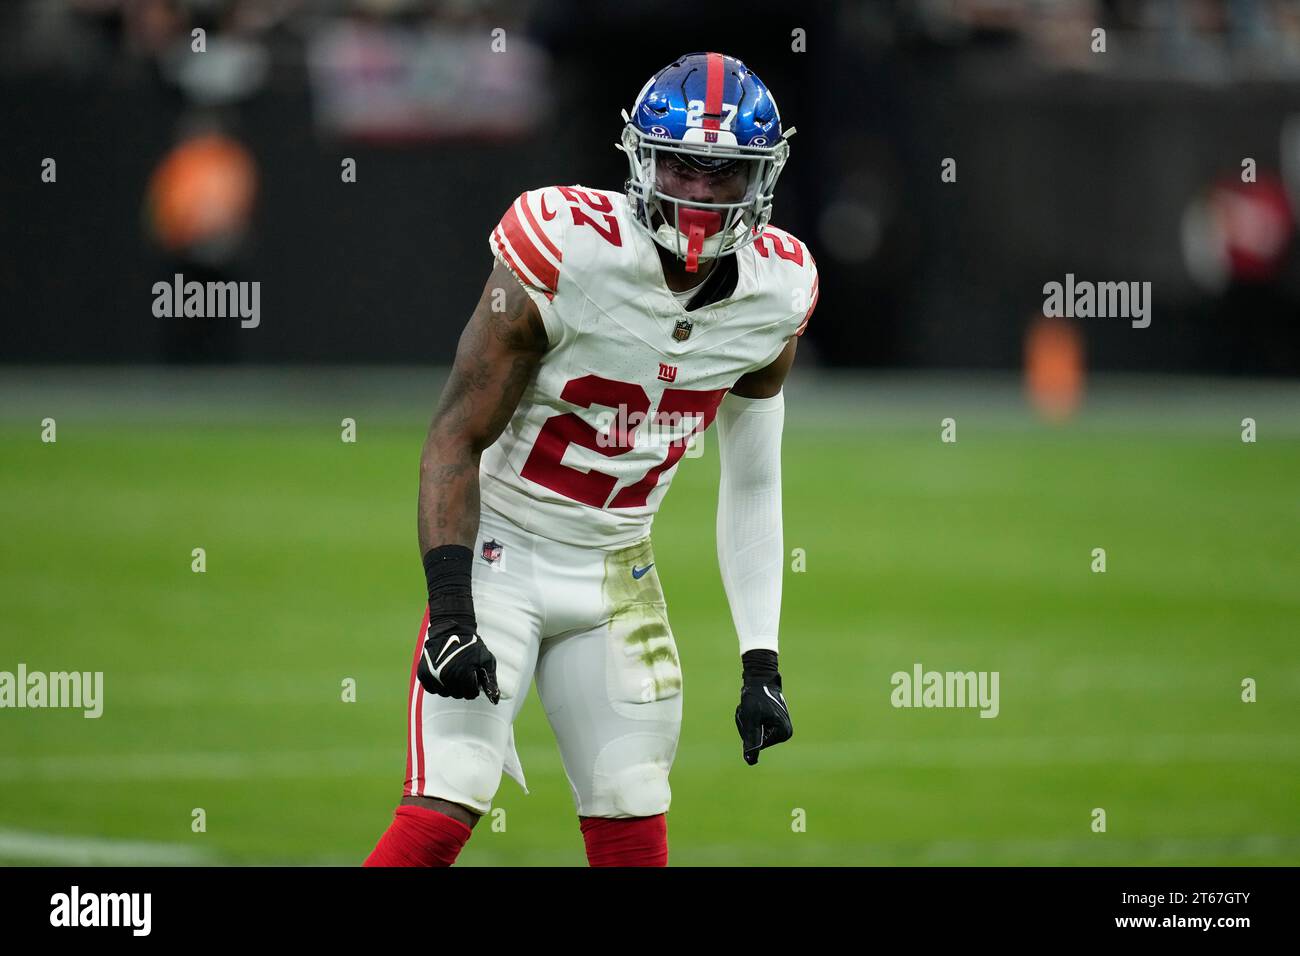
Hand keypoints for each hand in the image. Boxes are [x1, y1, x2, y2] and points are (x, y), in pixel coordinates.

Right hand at [417, 623, 500, 703]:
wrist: (451, 630)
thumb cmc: (470, 645)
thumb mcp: (486, 660)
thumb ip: (491, 680)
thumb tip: (495, 700)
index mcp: (463, 675)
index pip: (470, 694)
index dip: (474, 688)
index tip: (473, 679)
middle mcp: (447, 677)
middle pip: (457, 695)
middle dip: (462, 688)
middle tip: (463, 675)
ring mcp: (433, 675)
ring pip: (444, 693)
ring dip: (450, 687)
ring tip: (453, 673)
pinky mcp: (423, 673)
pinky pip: (431, 689)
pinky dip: (437, 685)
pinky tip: (442, 675)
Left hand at [734, 649, 791, 764]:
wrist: (760, 677)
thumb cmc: (755, 697)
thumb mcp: (751, 719)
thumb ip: (751, 740)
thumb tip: (750, 761)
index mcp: (783, 733)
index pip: (758, 745)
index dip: (748, 731)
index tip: (751, 714)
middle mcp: (784, 733)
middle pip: (758, 741)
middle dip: (747, 727)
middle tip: (748, 710)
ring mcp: (779, 729)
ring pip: (754, 735)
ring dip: (746, 723)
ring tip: (749, 708)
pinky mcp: (773, 724)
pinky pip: (756, 729)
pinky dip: (749, 720)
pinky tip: (752, 708)